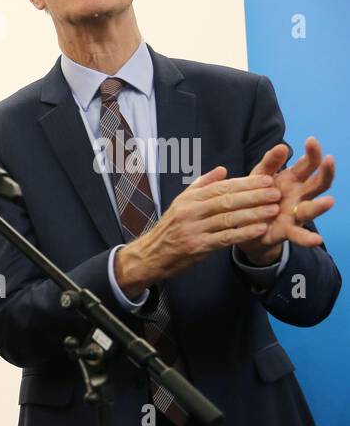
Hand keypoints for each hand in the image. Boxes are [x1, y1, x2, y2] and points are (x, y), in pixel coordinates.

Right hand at [115, 166, 279, 297]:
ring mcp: (193, 230)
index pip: (221, 187)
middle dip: (254, 196)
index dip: (245, 184)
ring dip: (253, 214)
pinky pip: (224, 238)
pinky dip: (243, 233)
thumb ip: (202, 185)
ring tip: (273, 209)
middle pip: (227, 201)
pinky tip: (259, 229)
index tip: (266, 180)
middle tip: (276, 193)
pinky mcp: (197, 247)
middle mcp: (190, 212)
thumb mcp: (180, 203)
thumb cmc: (170, 229)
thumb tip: (223, 170)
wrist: (150, 255)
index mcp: (189, 199)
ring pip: (228, 219)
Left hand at [236, 138, 335, 264]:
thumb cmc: (255, 196)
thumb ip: (269, 163)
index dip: (312, 152)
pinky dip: (308, 238)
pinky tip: (316, 240)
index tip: (311, 140)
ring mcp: (296, 213)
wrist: (243, 225)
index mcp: (293, 180)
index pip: (308, 164)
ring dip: (321, 206)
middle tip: (328, 160)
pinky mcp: (287, 230)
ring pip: (312, 209)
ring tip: (329, 201)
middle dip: (325, 172)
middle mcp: (300, 196)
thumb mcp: (258, 176)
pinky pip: (299, 235)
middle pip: (318, 184)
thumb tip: (282, 146)